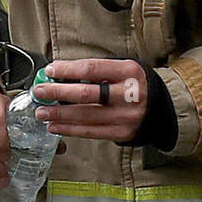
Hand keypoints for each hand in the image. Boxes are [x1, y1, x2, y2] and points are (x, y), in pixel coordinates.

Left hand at [34, 58, 149, 142]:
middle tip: (40, 91)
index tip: (50, 70)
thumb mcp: (124, 69)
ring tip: (42, 111)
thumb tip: (60, 75)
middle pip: (85, 94)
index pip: (92, 69)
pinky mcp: (121, 132)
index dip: (67, 70)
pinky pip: (90, 131)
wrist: (161, 107)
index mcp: (129, 72)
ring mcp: (125, 115)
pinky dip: (69, 129)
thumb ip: (97, 70)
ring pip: (84, 115)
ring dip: (58, 114)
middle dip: (57, 93)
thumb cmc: (136, 84)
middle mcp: (128, 94)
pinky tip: (55, 126)